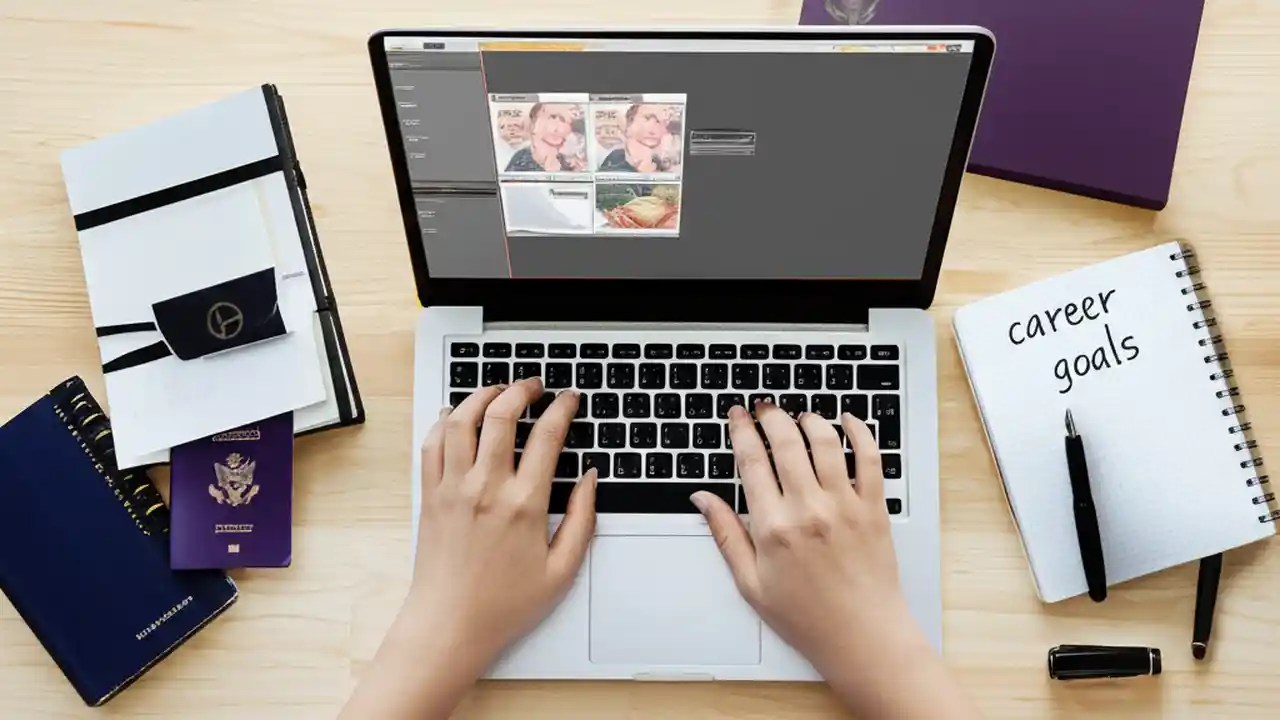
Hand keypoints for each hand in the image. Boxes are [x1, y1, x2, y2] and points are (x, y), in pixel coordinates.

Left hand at [342, 379, 595, 719]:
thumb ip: (582, 519)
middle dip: (522, 389)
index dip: (562, 408)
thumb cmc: (504, 604)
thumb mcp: (562, 569)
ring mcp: (452, 489)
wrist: (449, 625)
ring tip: (498, 390)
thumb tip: (591, 479)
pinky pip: (432, 444)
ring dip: (481, 396)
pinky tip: (457, 416)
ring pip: (461, 420)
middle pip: (501, 415)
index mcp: (524, 504)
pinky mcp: (429, 496)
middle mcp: (485, 488)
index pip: (547, 436)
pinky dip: (444, 421)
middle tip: (534, 385)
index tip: (569, 400)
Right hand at [693, 405, 907, 671]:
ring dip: (809, 420)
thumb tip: (702, 499)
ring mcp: (844, 506)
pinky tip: (847, 421)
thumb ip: (726, 534)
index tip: (738, 415)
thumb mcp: (750, 582)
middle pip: (786, 441)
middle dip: (771, 416)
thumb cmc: (807, 617)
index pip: (751, 461)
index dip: (741, 430)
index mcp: (774, 527)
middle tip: (764, 407)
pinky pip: (870, 458)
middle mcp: (809, 509)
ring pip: (825, 442)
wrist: (862, 636)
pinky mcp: (874, 509)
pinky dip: (858, 432)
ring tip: (799, 415)